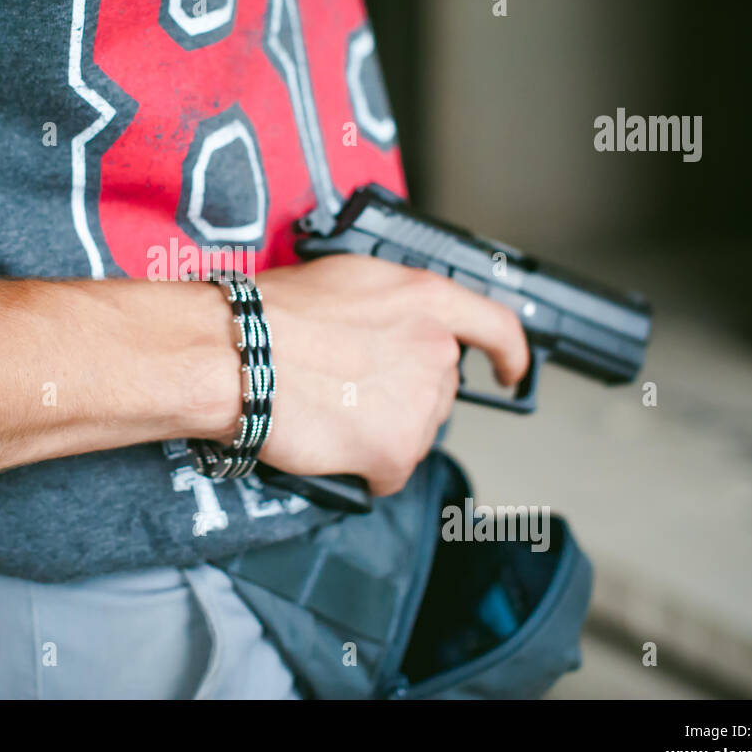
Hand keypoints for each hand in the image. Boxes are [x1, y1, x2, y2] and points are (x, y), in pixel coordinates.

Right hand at [254, 254, 528, 495]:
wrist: (242, 353)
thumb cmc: (273, 313)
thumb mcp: (348, 280)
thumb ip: (392, 306)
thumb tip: (391, 327)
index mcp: (426, 300)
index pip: (497, 328)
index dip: (509, 354)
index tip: (510, 371)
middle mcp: (436, 350)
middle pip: (440, 390)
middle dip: (403, 395)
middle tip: (352, 390)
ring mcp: (420, 403)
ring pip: (415, 432)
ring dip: (381, 430)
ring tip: (330, 410)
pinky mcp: (397, 450)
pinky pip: (391, 472)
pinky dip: (365, 467)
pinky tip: (332, 444)